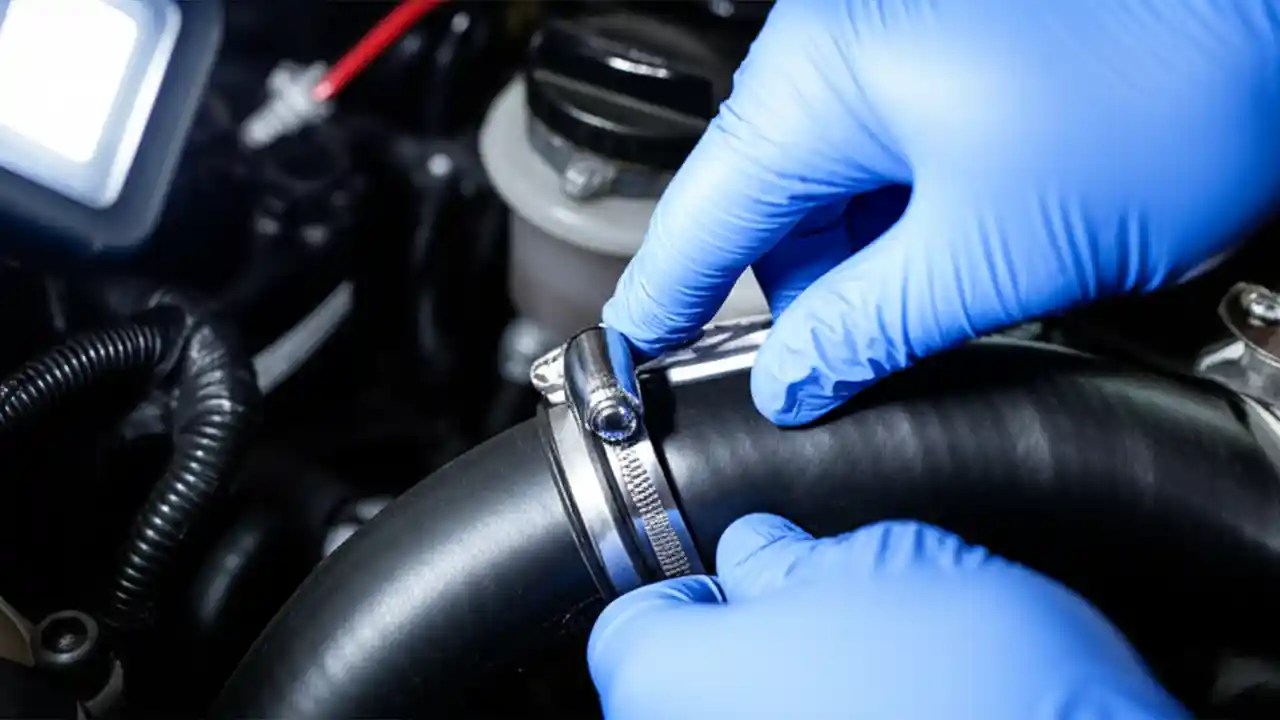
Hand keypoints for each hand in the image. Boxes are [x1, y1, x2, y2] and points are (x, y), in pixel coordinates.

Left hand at [588, 515, 1188, 719]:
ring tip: (869, 687)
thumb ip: (791, 560)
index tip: (737, 584)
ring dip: (781, 702)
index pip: (630, 624)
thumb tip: (760, 555)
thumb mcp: (891, 566)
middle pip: (679, 689)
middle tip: (821, 627)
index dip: (689, 591)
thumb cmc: (996, 691)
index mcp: (678, 680)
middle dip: (743, 649)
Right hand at [603, 0, 1279, 425]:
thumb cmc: (1162, 84)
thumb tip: (793, 382)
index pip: (695, 221)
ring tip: (938, 296)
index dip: (657, 306)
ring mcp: (886, 42)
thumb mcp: (991, 252)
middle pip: (759, 209)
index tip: (626, 364)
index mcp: (818, 83)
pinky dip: (895, 223)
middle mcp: (834, 48)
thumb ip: (866, 330)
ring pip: (823, 190)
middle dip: (789, 299)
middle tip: (828, 373)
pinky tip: (950, 253)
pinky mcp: (937, 53)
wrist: (1277, 11)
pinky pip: (876, 158)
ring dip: (854, 264)